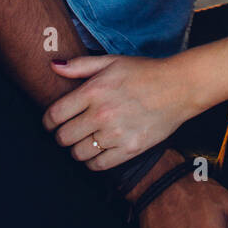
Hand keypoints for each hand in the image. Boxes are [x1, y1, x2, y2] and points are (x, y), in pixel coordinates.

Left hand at [43, 54, 188, 168]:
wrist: (178, 87)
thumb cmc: (143, 72)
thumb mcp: (111, 61)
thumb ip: (80, 66)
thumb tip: (53, 66)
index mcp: (94, 91)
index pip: (54, 115)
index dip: (48, 121)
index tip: (53, 122)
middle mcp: (102, 114)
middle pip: (63, 138)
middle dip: (62, 135)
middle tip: (70, 131)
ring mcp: (116, 134)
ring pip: (79, 154)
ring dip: (78, 148)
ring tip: (86, 140)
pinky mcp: (130, 149)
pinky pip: (98, 165)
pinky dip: (93, 161)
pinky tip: (98, 150)